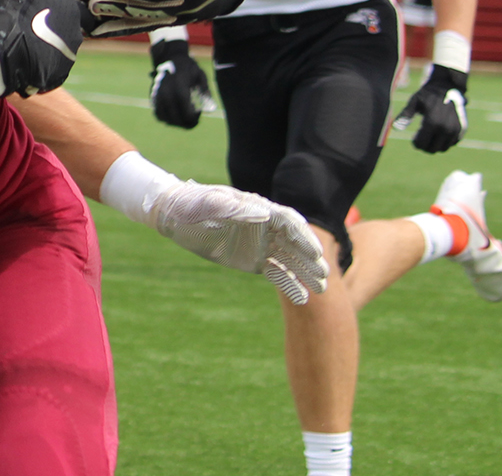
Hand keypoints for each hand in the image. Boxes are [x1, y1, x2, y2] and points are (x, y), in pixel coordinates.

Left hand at [129, 177, 328, 303]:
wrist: (176, 216)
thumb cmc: (191, 204)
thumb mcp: (208, 203)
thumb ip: (232, 207)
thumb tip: (263, 211)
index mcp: (260, 209)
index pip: (289, 223)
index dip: (304, 237)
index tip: (316, 253)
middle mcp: (266, 227)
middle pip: (295, 243)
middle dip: (310, 259)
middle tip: (325, 275)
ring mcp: (262, 244)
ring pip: (290, 260)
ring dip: (306, 273)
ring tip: (323, 290)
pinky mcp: (255, 261)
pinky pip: (276, 273)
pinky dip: (290, 284)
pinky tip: (303, 298)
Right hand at [149, 36, 212, 129]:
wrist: (169, 58)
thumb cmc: (188, 68)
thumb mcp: (201, 76)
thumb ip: (206, 93)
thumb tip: (211, 110)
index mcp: (179, 87)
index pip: (187, 113)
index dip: (195, 118)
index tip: (199, 112)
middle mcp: (166, 93)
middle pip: (177, 119)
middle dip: (188, 123)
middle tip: (195, 118)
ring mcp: (157, 96)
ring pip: (167, 120)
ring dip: (178, 123)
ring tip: (185, 116)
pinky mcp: (153, 98)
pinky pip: (159, 116)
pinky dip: (168, 119)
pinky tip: (176, 114)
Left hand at [396, 64, 467, 152]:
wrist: (449, 87)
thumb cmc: (428, 94)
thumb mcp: (414, 101)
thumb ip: (405, 115)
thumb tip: (395, 127)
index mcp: (433, 122)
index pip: (422, 144)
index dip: (416, 143)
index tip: (414, 137)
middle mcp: (446, 128)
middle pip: (432, 149)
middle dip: (425, 145)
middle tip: (421, 136)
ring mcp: (456, 130)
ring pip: (443, 148)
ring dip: (435, 145)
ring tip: (430, 133)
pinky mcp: (462, 129)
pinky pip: (452, 143)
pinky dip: (445, 141)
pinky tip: (440, 132)